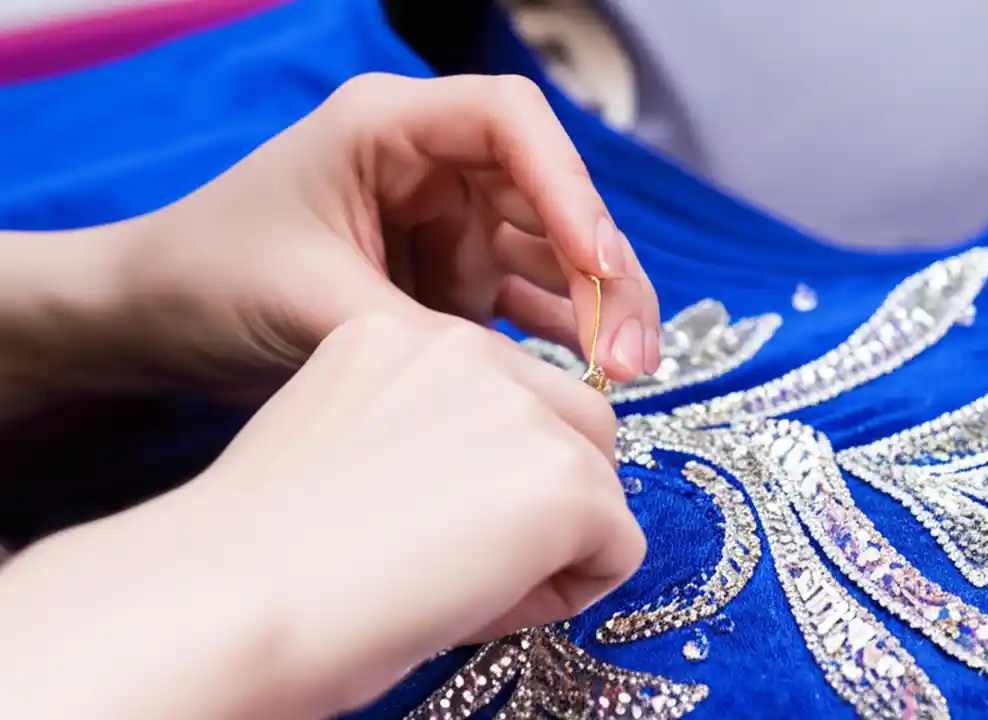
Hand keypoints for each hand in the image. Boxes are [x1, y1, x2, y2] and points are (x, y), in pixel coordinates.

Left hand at [0, 73, 659, 408]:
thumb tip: (535, 396)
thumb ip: (428, 342)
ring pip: (553, 253)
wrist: (152, 324)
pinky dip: (559, 335)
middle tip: (631, 351)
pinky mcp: (447, 279)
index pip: (510, 122)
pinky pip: (524, 298)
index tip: (596, 259)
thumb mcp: (316, 306)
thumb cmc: (209, 279)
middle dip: (604, 268)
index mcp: (390, 128)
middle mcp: (432, 167)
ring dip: (597, 309)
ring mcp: (446, 224)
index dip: (568, 185)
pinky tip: (590, 377)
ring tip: (627, 375)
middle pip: (552, 194)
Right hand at [0, 315, 643, 719]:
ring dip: (561, 539)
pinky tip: (488, 604)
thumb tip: (490, 485)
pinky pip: (618, 547)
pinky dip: (573, 589)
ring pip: (602, 480)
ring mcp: (524, 413)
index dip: (489, 472)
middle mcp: (470, 352)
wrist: (229, 599)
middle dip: (548, 493)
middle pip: (575, 422)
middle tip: (464, 557)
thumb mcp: (339, 446)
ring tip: (470, 582)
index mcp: (403, 339)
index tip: (423, 520)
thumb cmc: (255, 552)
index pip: (507, 393)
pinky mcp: (564, 482)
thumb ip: (418, 435)